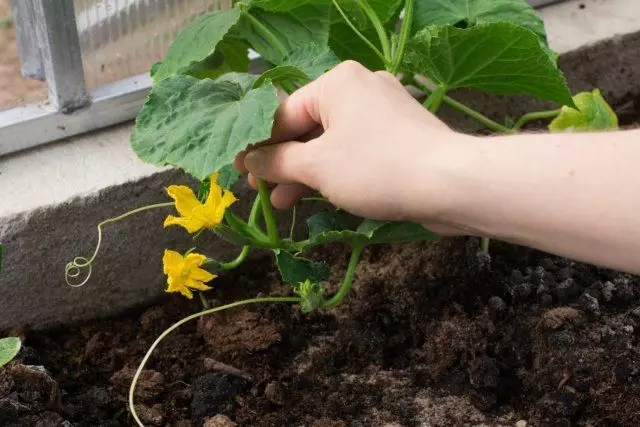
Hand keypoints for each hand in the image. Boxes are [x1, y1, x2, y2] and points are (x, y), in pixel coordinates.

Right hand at [234, 61, 468, 232]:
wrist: (450, 184)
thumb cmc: (376, 168)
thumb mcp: (317, 166)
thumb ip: (278, 162)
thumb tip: (249, 162)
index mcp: (337, 83)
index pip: (284, 114)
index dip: (260, 146)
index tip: (241, 173)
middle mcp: (360, 88)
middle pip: (308, 128)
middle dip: (284, 164)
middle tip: (263, 192)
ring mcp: (382, 111)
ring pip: (332, 142)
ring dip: (307, 173)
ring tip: (286, 204)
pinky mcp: (398, 134)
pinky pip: (356, 150)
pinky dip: (336, 170)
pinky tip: (321, 195)